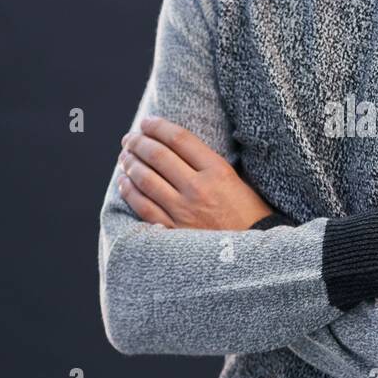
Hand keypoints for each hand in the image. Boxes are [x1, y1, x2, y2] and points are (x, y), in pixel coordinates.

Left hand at [116, 115, 271, 229]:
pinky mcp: (173, 231)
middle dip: (138, 142)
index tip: (147, 122)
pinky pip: (142, 206)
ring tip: (125, 157)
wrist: (253, 255)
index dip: (158, 126)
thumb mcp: (237, 182)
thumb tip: (177, 149)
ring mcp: (184, 211)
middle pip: (158, 155)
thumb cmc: (248, 216)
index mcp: (218, 171)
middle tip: (130, 138)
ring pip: (146, 179)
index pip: (180, 139)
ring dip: (130, 163)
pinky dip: (129, 191)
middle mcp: (199, 188)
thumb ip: (209, 165)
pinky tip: (124, 182)